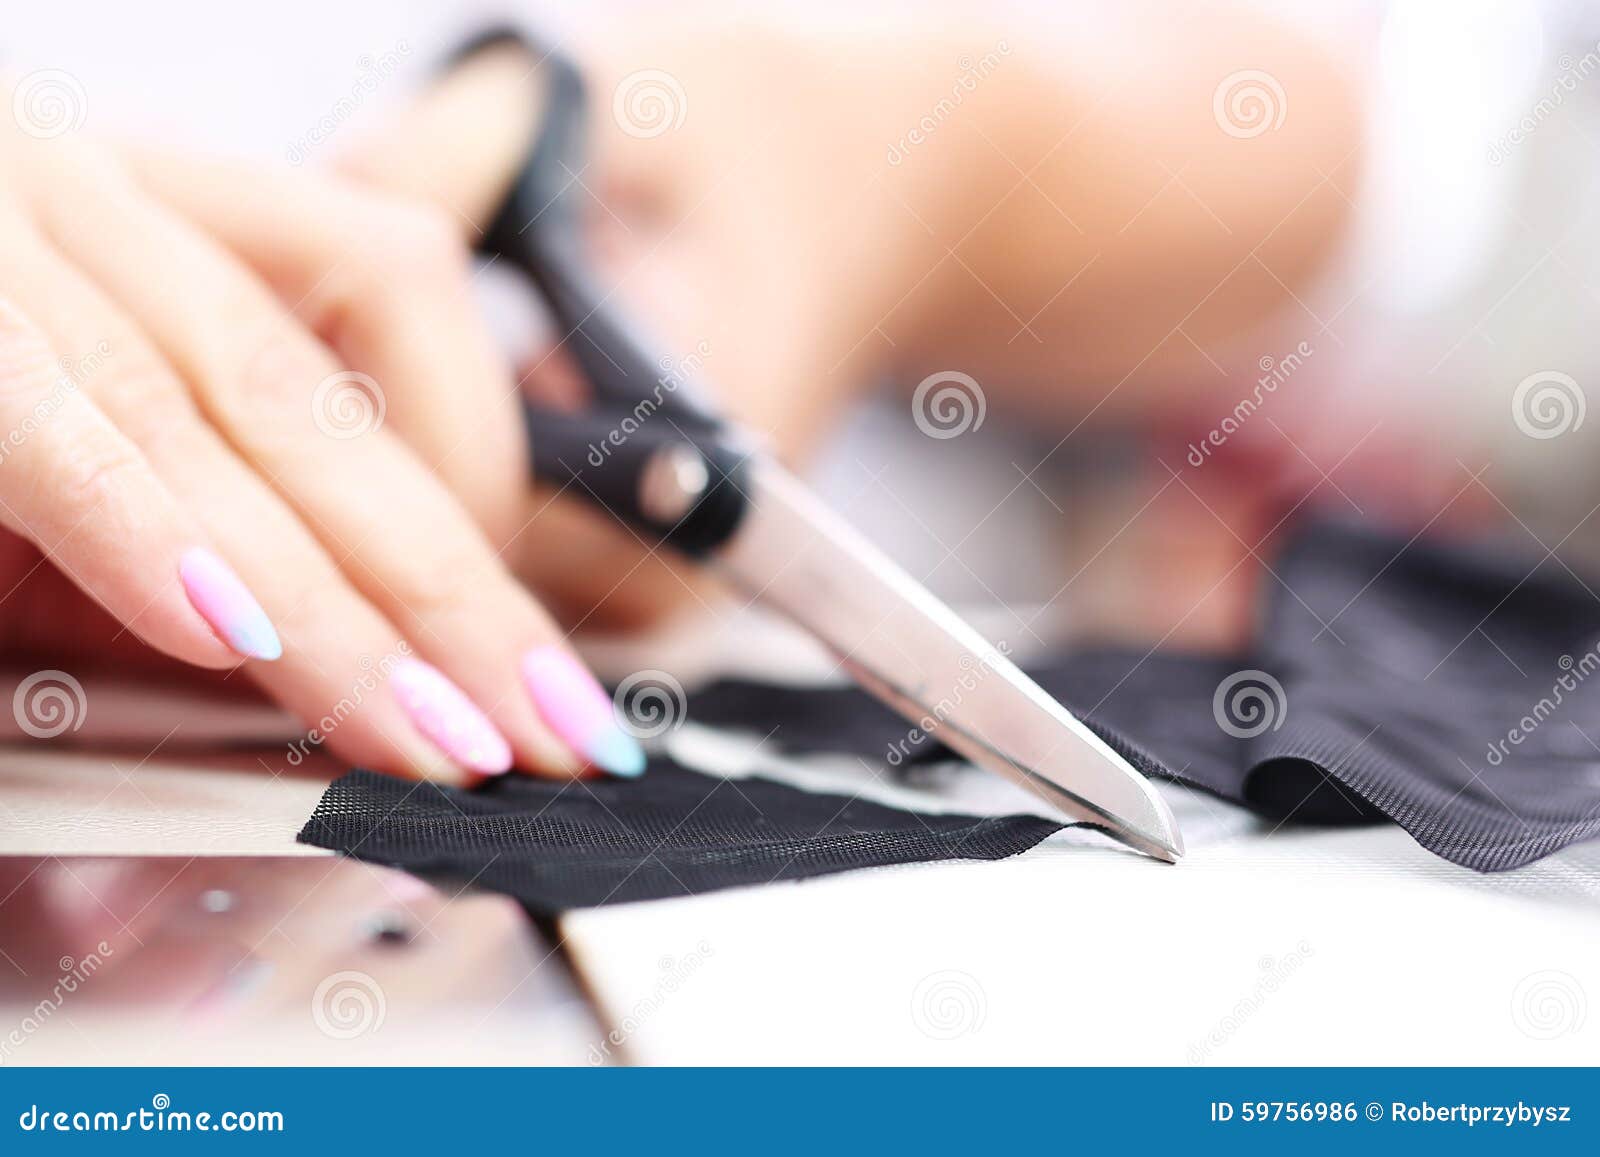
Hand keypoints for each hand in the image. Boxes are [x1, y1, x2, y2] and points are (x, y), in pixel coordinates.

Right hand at [0, 100, 644, 783]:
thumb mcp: (44, 443)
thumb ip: (153, 508)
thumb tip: (288, 630)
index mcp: (134, 205)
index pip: (389, 297)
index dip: (483, 473)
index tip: (534, 636)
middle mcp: (76, 182)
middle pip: (328, 402)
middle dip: (460, 588)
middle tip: (561, 728)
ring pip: (224, 402)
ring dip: (342, 595)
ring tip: (443, 733)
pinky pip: (50, 410)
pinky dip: (137, 524)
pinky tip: (230, 629)